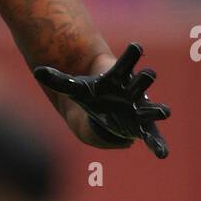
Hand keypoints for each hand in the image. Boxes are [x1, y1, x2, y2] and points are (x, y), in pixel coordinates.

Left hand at [34, 42, 170, 158]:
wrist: (101, 110)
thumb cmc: (91, 95)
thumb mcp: (73, 88)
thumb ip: (57, 80)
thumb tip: (36, 71)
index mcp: (120, 78)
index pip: (126, 62)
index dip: (132, 54)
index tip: (136, 46)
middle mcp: (133, 92)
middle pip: (141, 82)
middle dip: (144, 79)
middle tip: (148, 74)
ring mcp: (140, 110)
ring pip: (151, 109)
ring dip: (157, 110)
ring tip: (164, 111)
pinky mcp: (142, 128)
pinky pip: (152, 138)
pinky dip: (158, 146)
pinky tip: (162, 155)